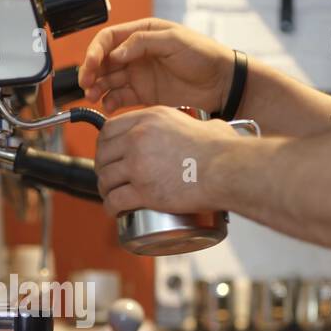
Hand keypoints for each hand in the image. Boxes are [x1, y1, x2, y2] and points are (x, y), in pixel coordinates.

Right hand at [78, 18, 232, 113]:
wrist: (221, 84)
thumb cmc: (203, 55)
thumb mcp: (174, 40)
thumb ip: (143, 42)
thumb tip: (117, 52)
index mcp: (142, 33)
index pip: (109, 39)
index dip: (96, 51)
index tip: (92, 65)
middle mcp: (136, 54)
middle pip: (104, 61)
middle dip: (91, 72)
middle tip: (86, 84)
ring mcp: (138, 75)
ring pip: (108, 80)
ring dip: (97, 88)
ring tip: (93, 96)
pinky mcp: (143, 95)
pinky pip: (119, 98)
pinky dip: (110, 102)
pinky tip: (108, 106)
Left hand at [94, 106, 238, 215]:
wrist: (227, 170)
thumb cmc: (224, 151)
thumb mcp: (205, 124)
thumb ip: (199, 125)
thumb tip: (210, 129)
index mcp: (149, 119)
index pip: (109, 129)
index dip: (104, 145)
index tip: (108, 154)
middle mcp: (138, 139)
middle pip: (103, 154)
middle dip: (102, 168)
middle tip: (110, 178)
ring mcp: (138, 165)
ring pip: (106, 178)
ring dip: (105, 190)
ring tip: (112, 196)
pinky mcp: (143, 191)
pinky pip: (115, 201)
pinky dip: (111, 208)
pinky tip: (114, 211)